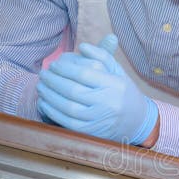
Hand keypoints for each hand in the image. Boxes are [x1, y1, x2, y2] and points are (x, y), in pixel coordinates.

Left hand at [36, 34, 157, 144]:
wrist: (138, 121)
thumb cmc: (123, 92)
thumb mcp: (118, 71)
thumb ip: (102, 55)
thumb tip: (82, 46)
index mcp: (115, 84)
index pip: (84, 73)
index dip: (65, 68)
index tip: (54, 64)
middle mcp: (108, 102)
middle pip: (73, 90)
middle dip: (53, 81)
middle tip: (43, 74)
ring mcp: (99, 119)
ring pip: (68, 107)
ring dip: (49, 96)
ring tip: (41, 86)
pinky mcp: (91, 132)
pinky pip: (67, 122)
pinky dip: (52, 112)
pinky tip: (44, 103)